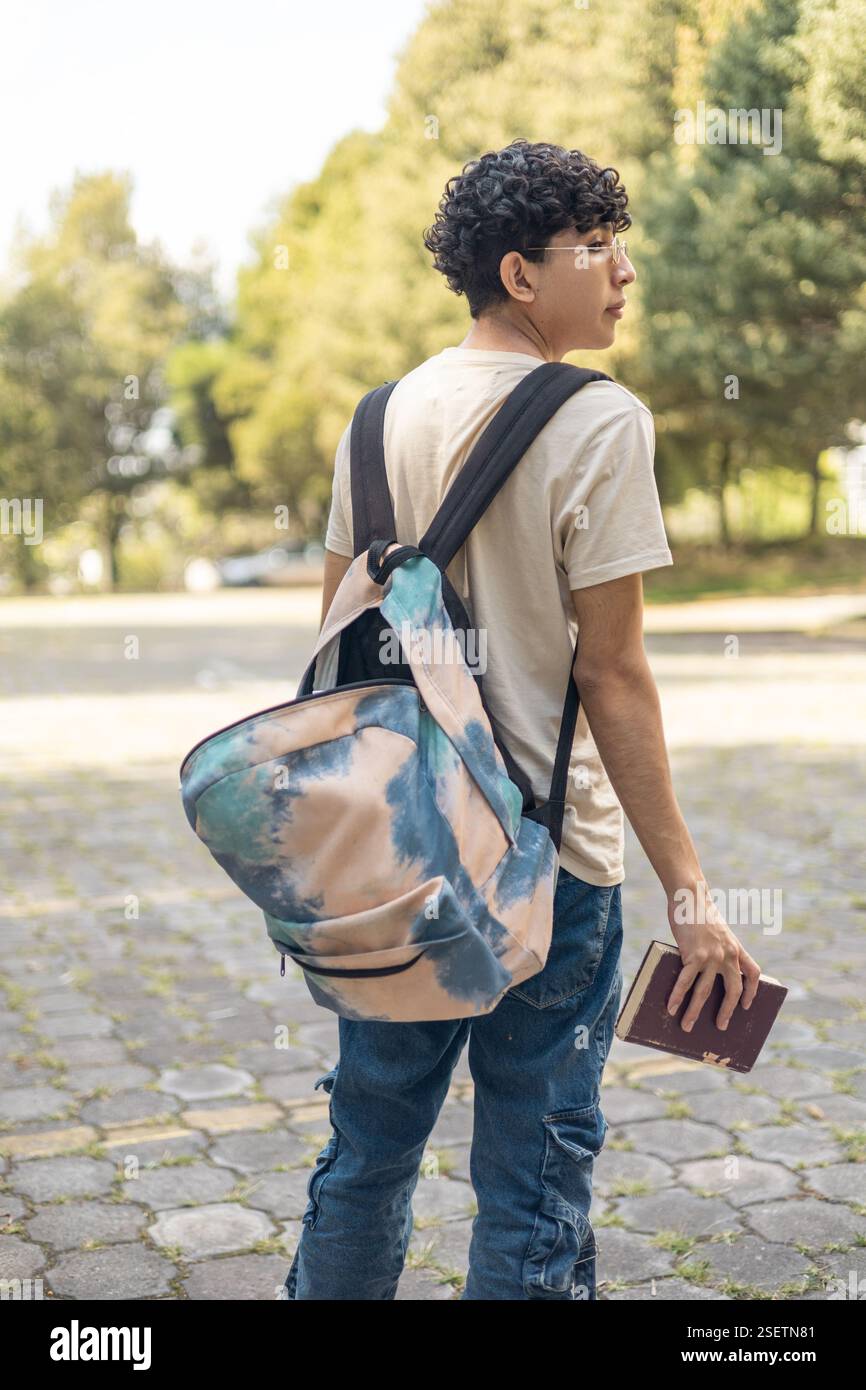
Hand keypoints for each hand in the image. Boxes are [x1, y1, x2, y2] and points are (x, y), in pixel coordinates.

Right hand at [666, 884, 761, 1032]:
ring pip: (705, 992)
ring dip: (694, 1012)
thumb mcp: (717, 931)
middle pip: (732, 991)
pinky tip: (671, 1007)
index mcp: (736, 948)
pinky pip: (685, 981)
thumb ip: (716, 949)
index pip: (753, 974)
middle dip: (726, 1012)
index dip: (752, 992)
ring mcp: (711, 957)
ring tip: (687, 1026)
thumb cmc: (699, 912)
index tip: (747, 1006)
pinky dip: (677, 996)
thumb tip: (701, 969)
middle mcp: (728, 955)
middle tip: (720, 1026)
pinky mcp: (693, 955)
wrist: (691, 896)